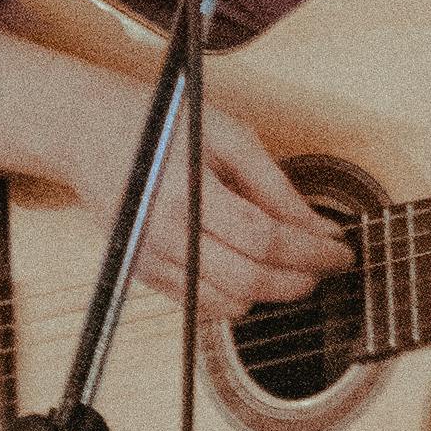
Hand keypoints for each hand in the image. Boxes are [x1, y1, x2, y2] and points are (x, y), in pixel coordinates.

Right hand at [0, 23, 343, 326]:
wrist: (88, 131)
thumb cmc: (164, 123)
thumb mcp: (229, 135)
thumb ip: (275, 186)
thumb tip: (320, 230)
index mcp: (187, 191)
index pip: (264, 239)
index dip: (311, 253)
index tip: (342, 253)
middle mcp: (163, 233)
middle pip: (249, 281)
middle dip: (298, 281)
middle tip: (323, 268)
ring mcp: (149, 260)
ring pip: (227, 304)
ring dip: (268, 292)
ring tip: (287, 267)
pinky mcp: (142, 274)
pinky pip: (200, 306)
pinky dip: (233, 296)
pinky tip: (248, 269)